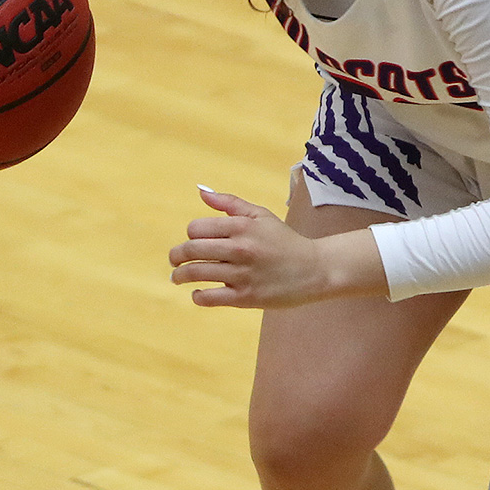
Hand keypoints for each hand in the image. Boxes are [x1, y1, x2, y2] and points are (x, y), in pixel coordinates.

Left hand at [169, 187, 329, 307]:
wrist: (315, 270)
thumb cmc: (284, 241)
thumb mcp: (261, 216)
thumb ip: (230, 203)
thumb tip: (201, 192)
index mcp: (242, 226)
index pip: (196, 229)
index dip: (191, 235)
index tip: (195, 241)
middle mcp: (240, 249)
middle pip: (191, 250)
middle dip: (176, 256)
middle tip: (174, 260)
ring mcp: (242, 274)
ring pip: (196, 274)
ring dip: (180, 276)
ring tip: (178, 277)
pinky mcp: (245, 297)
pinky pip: (209, 298)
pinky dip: (197, 296)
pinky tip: (199, 293)